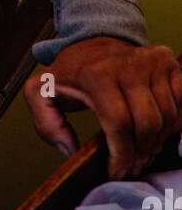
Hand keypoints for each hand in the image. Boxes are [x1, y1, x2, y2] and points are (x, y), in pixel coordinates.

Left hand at [24, 36, 181, 178]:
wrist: (94, 38)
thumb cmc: (72, 70)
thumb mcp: (42, 90)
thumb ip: (45, 122)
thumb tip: (68, 149)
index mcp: (96, 74)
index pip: (119, 124)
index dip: (121, 155)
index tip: (117, 171)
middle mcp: (128, 65)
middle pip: (147, 124)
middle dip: (141, 153)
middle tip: (132, 165)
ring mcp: (151, 61)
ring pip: (167, 118)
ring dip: (157, 141)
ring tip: (141, 149)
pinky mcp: (168, 62)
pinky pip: (180, 104)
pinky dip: (172, 123)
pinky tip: (155, 130)